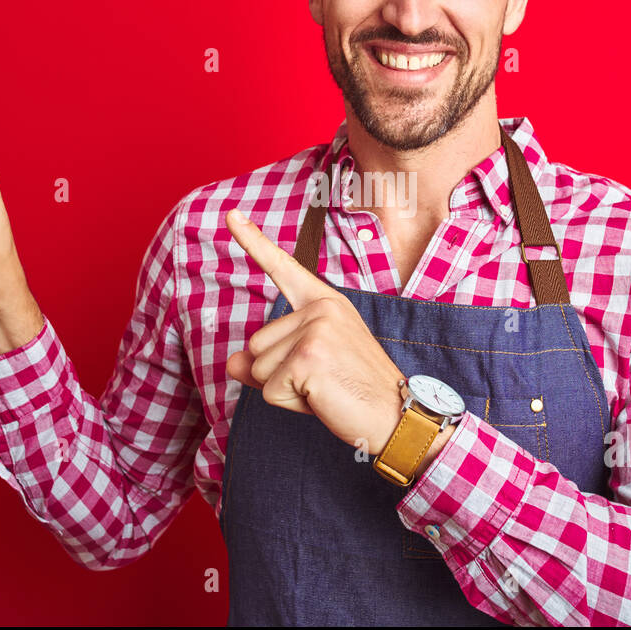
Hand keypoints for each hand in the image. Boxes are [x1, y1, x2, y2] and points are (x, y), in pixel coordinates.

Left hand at [224, 208, 404, 454]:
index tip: (231, 214)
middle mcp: (320, 308)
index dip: (253, 242)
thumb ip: (266, 362)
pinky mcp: (308, 357)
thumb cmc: (354, 392)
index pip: (283, 268)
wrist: (398, 415)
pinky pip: (269, 389)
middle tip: (324, 380)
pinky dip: (290, 403)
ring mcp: (315, 330)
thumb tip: (232, 363)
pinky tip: (323, 398)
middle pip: (256, 345)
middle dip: (280, 374)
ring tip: (325, 388)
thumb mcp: (306, 369)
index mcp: (325, 302)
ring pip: (259, 368)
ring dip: (286, 389)